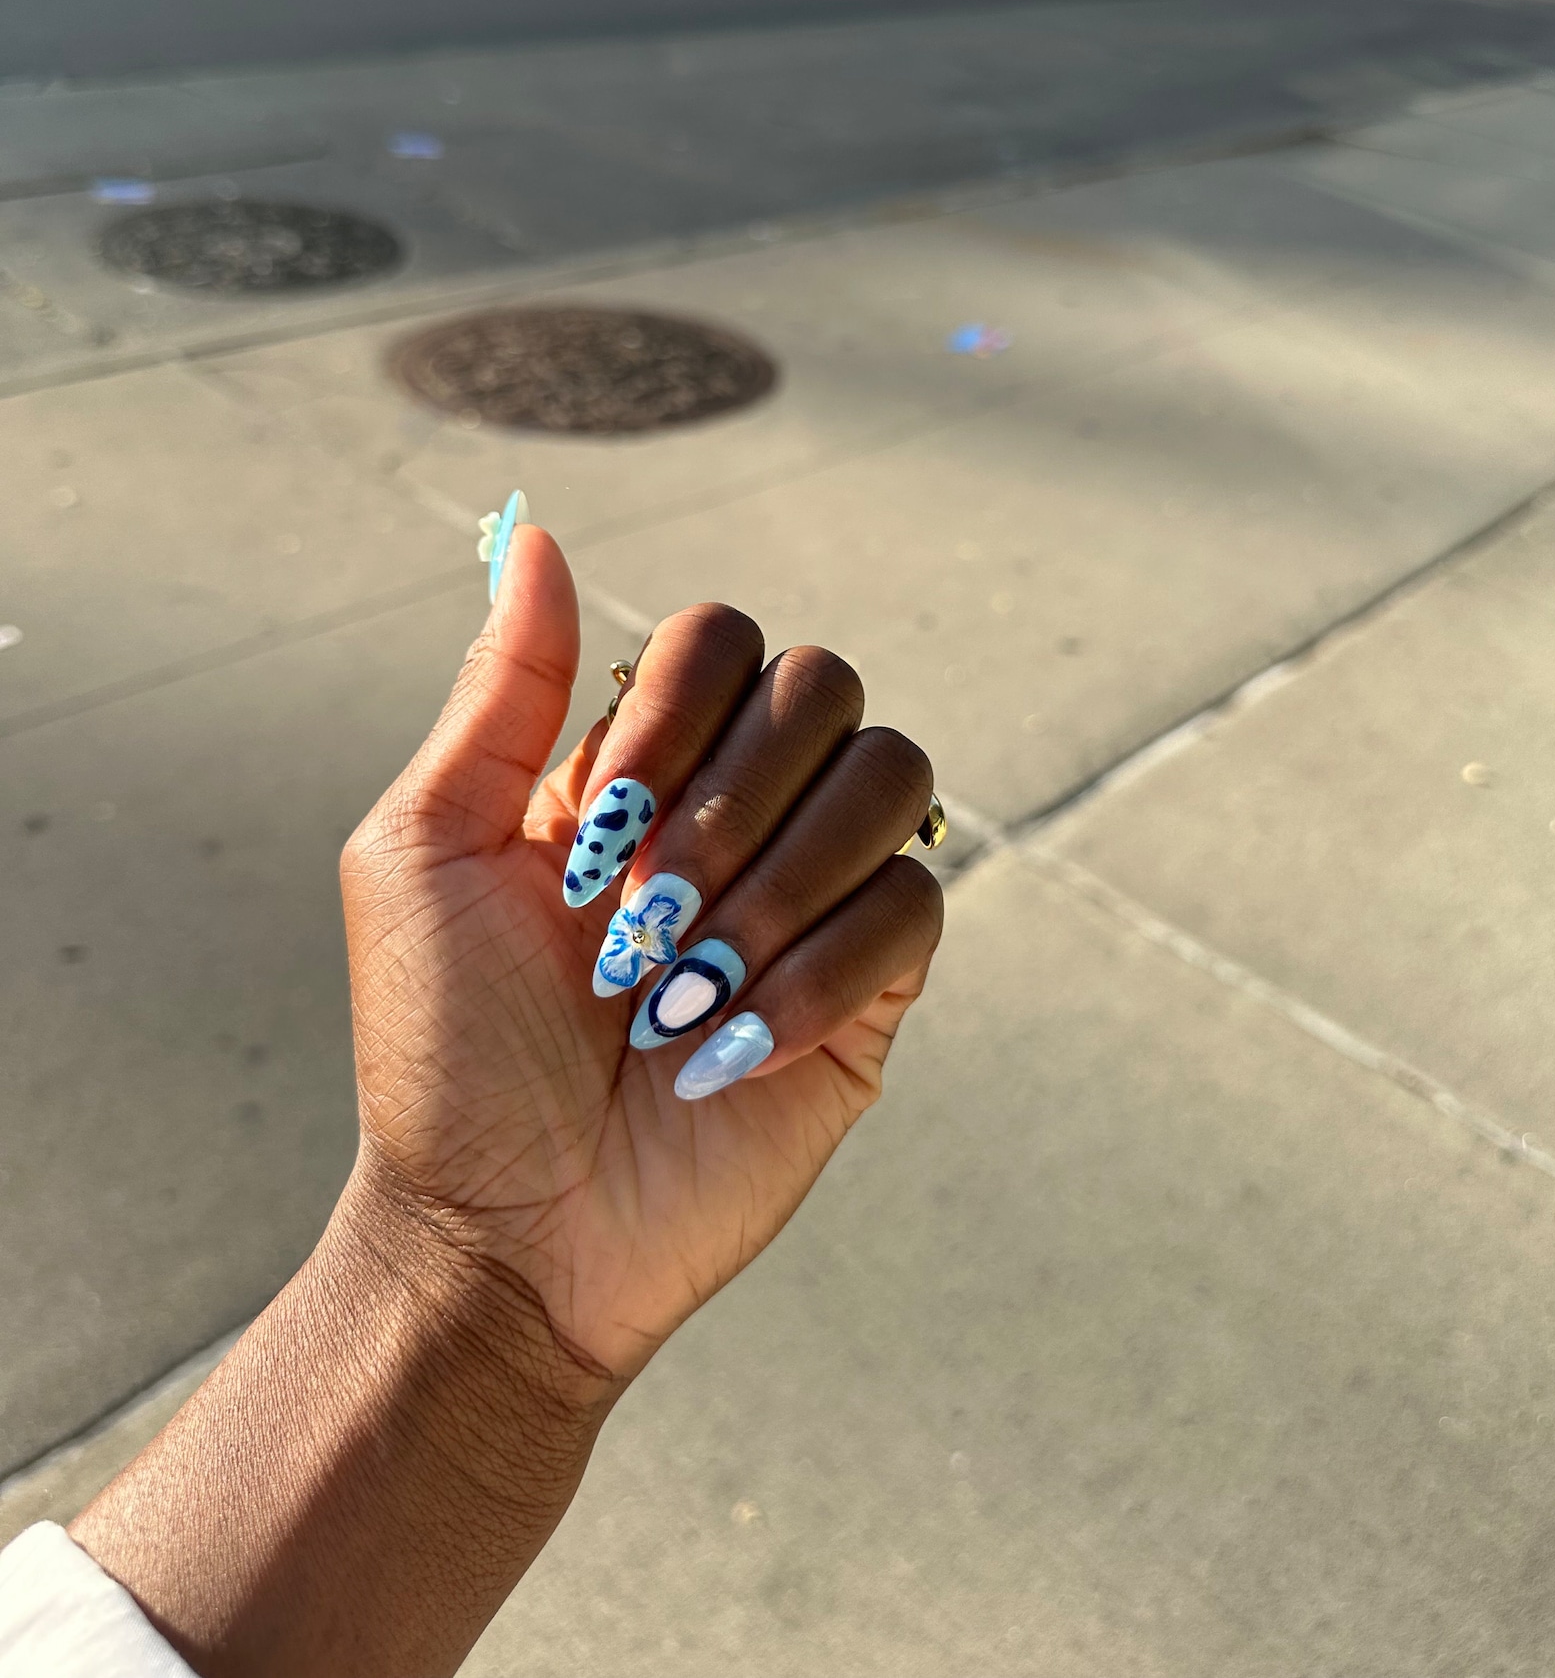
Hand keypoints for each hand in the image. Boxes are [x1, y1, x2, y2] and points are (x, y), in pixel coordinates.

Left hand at [343, 517, 943, 1387]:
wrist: (503, 1234)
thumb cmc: (446, 1047)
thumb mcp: (429, 848)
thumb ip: (501, 691)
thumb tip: (531, 533)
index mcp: (643, 760)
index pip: (724, 638)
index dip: (673, 713)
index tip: (589, 833)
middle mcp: (744, 806)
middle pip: (823, 685)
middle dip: (725, 805)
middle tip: (632, 919)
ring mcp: (817, 893)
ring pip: (892, 776)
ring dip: (775, 884)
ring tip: (677, 990)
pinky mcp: (873, 992)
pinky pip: (912, 910)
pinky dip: (814, 975)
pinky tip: (722, 1048)